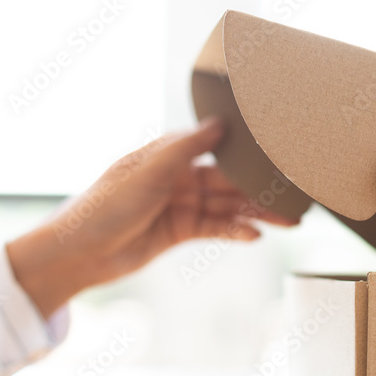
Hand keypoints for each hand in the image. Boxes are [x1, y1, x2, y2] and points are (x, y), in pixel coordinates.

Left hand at [7, 119, 296, 317]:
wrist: (79, 252)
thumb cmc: (104, 205)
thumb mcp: (147, 171)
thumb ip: (186, 148)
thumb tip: (221, 123)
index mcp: (169, 154)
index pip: (217, 147)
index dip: (247, 151)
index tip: (278, 150)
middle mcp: (179, 177)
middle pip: (229, 181)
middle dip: (261, 188)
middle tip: (296, 194)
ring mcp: (182, 205)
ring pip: (228, 206)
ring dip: (257, 213)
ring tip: (289, 221)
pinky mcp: (181, 231)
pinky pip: (216, 229)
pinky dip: (235, 231)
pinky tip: (256, 236)